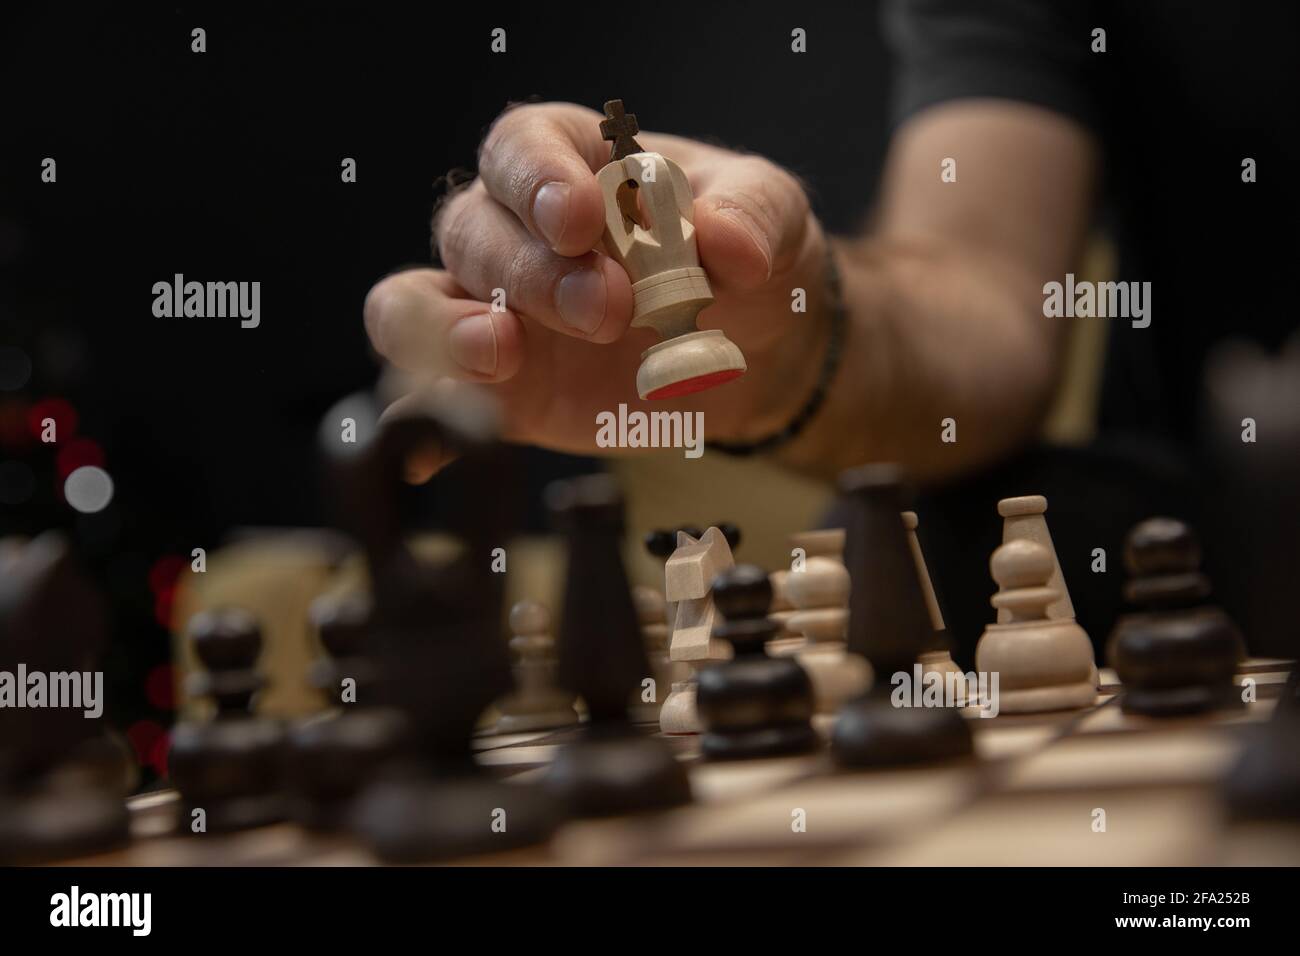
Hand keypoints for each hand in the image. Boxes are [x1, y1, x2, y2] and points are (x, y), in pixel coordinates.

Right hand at [363, 102, 828, 478]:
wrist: (754, 346)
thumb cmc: (745, 256)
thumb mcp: (770, 215)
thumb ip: (750, 216)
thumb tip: (727, 245)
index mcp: (572, 163)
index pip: (520, 148)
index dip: (535, 178)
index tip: (575, 218)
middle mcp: (514, 231)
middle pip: (475, 232)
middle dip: (532, 272)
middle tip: (609, 310)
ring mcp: (496, 313)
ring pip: (415, 304)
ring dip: (443, 331)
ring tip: (497, 354)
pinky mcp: (504, 392)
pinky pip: (433, 402)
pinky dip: (420, 429)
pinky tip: (422, 456)